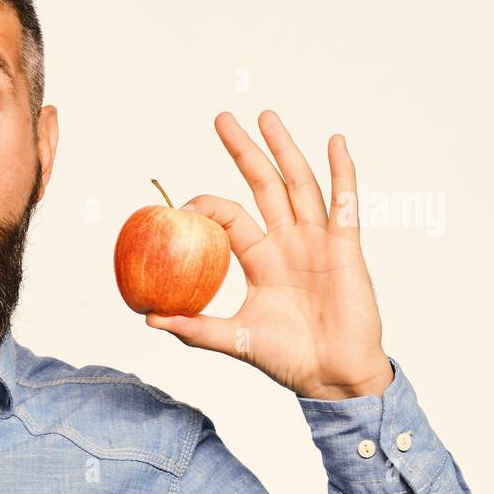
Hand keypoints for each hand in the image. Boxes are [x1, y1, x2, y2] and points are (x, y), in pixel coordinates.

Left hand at [146, 110, 393, 399]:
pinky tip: (334, 143)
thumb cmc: (288, 360)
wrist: (332, 377)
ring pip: (298, 185)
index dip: (206, 207)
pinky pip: (344, 204)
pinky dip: (341, 172)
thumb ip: (194, 328)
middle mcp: (287, 243)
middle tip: (222, 118)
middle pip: (263, 185)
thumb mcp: (233, 340)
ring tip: (266, 116)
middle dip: (243, 151)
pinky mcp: (345, 248)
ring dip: (283, 149)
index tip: (181, 207)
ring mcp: (317, 242)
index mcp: (260, 260)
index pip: (230, 218)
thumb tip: (148, 319)